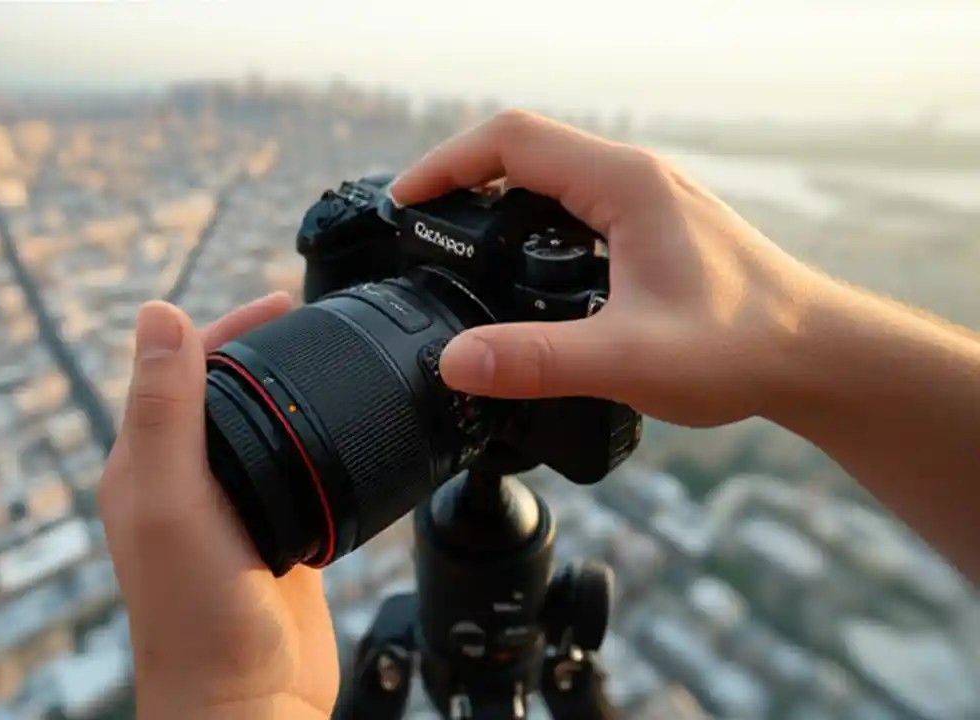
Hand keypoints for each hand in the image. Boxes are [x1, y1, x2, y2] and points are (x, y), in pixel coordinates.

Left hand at [99, 293, 338, 718]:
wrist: (247, 702)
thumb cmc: (196, 616)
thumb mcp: (170, 498)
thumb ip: (163, 408)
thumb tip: (156, 311)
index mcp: (146, 465)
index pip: (178, 371)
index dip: (223, 330)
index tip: (277, 303)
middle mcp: (184, 484)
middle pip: (222, 393)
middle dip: (261, 349)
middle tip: (307, 319)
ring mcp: (231, 512)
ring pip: (260, 429)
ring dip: (289, 389)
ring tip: (327, 360)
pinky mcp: (276, 537)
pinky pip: (294, 472)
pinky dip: (315, 439)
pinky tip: (343, 431)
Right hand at [390, 109, 829, 426]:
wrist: (815, 355)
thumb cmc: (740, 347)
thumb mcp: (630, 357)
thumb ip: (538, 360)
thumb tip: (456, 362)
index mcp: (623, 184)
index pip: (510, 139)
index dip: (446, 164)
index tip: (404, 204)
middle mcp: (634, 177)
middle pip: (523, 149)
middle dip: (461, 180)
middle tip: (419, 231)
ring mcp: (646, 198)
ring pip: (549, 175)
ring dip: (496, 199)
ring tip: (455, 246)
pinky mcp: (652, 224)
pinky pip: (573, 202)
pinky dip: (529, 221)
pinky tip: (520, 269)